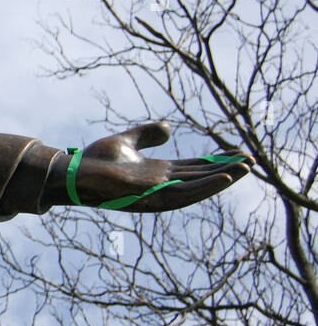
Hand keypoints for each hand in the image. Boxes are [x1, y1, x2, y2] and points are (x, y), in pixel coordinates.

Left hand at [46, 121, 252, 211]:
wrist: (74, 172)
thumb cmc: (96, 160)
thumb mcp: (127, 142)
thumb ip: (148, 135)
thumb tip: (169, 128)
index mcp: (158, 174)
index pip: (194, 168)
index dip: (215, 161)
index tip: (236, 153)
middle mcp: (162, 185)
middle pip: (201, 177)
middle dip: (225, 170)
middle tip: (251, 161)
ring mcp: (158, 193)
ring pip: (199, 187)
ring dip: (223, 178)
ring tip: (246, 168)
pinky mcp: (153, 197)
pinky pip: (185, 193)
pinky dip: (206, 186)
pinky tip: (224, 177)